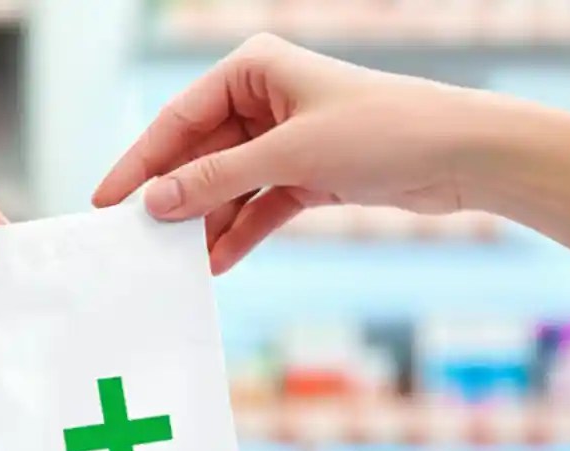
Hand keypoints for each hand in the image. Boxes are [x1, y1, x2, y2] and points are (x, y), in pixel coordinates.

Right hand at [94, 34, 569, 272]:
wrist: (461, 155)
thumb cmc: (381, 131)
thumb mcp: (288, 156)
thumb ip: (216, 180)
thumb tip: (156, 202)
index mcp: (253, 68)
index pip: (180, 118)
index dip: (140, 162)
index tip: (107, 201)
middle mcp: (265, 98)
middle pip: (199, 154)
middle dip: (173, 198)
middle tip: (136, 240)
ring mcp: (285, 137)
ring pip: (227, 184)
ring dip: (206, 223)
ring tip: (175, 263)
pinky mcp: (307, 172)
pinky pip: (259, 205)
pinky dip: (241, 232)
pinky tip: (218, 263)